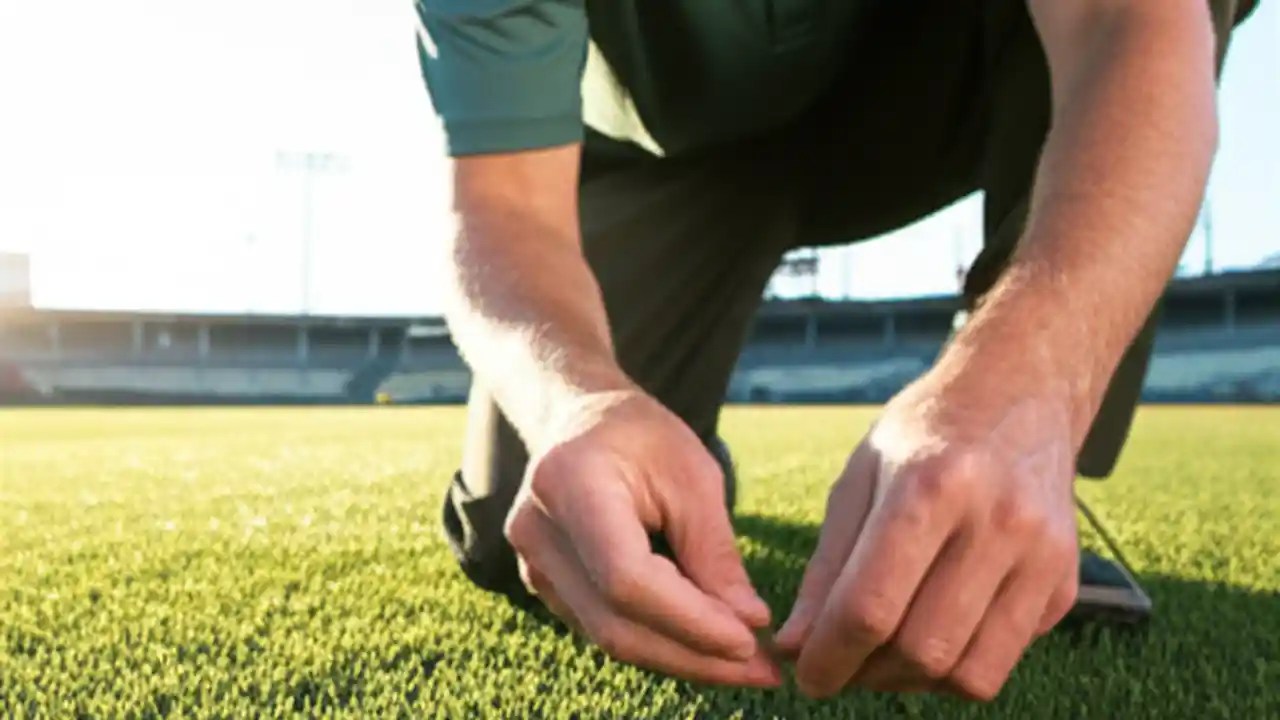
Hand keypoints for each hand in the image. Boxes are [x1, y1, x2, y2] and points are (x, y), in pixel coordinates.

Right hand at [504, 390, 780, 686]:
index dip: (690, 620)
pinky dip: (659, 642)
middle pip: (615, 622)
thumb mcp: (694, 475)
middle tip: (764, 670)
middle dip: (694, 655)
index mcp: (571, 483)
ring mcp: (532, 563)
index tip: (751, 640)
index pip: (627, 578)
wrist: (579, 419)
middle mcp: (537, 529)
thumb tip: (747, 624)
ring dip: (682, 658)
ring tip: (747, 664)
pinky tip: (706, 645)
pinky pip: (605, 628)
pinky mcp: (544, 584)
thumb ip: (715, 552)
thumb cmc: (642, 436)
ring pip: (610, 637)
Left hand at [775, 373, 1079, 699]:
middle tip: (841, 665)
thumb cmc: (925, 435)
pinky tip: (933, 629)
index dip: (830, 657)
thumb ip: (828, 566)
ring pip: (970, 674)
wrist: (1021, 394)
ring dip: (913, 683)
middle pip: (922, 649)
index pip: (872, 606)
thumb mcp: (860, 477)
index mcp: (932, 487)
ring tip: (883, 657)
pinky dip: (958, 667)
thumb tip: (796, 645)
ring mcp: (1042, 558)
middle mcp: (997, 523)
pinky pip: (1004, 660)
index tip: (807, 676)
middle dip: (867, 674)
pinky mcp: (1067, 585)